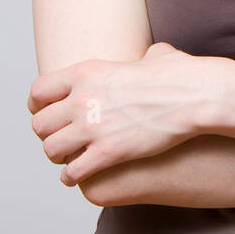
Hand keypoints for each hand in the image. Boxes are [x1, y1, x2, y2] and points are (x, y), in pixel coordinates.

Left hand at [28, 42, 208, 185]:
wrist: (195, 96)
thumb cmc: (182, 77)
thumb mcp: (156, 58)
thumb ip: (145, 59)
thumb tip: (156, 57)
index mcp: (87, 72)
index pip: (39, 91)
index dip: (39, 107)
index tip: (48, 115)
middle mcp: (82, 99)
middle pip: (40, 124)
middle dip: (49, 135)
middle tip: (62, 141)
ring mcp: (93, 126)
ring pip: (51, 150)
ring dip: (59, 158)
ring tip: (69, 161)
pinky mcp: (108, 152)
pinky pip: (73, 171)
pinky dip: (72, 176)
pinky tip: (79, 176)